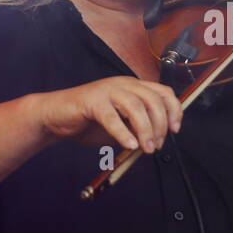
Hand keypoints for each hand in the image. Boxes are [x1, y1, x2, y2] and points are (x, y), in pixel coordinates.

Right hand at [40, 77, 181, 152]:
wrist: (56, 117)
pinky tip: (129, 145)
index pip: (163, 93)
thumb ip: (138, 128)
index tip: (175, 130)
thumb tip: (156, 141)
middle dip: (160, 125)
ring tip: (145, 148)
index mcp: (133, 87)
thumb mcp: (121, 125)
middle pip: (152, 100)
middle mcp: (123, 84)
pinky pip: (111, 117)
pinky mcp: (91, 100)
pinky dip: (123, 133)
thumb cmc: (90, 122)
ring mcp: (107, 90)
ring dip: (145, 130)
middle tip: (156, 146)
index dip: (173, 111)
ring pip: (135, 106)